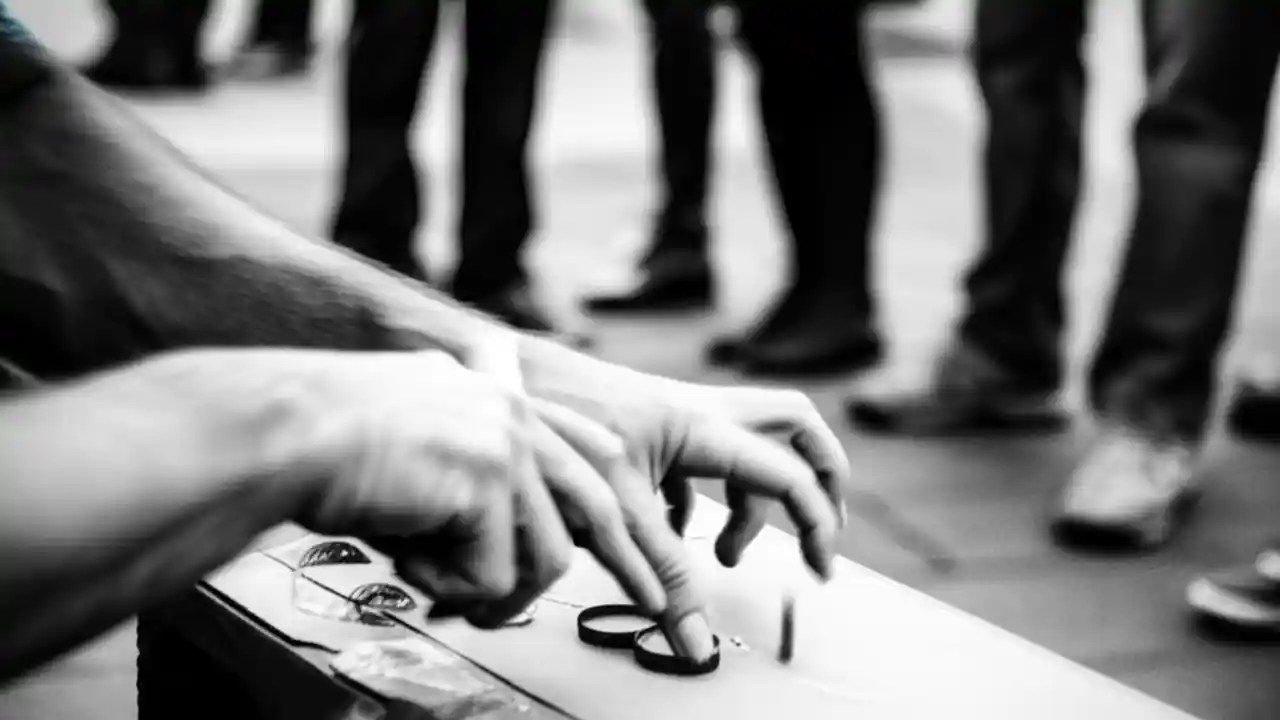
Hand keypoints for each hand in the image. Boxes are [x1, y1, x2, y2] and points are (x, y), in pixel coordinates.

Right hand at [263, 349, 663, 625]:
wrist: (283, 429)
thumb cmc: (321, 442)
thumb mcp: (412, 445)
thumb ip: (461, 475)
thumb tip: (492, 548)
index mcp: (494, 396)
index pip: (580, 446)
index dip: (612, 502)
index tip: (642, 538)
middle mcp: (510, 412)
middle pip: (597, 501)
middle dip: (630, 562)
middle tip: (656, 604)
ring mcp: (504, 444)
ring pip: (546, 557)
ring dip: (491, 592)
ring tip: (442, 588)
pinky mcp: (487, 482)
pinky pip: (493, 575)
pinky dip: (448, 588)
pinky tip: (407, 562)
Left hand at [521, 341, 847, 660]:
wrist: (508, 377)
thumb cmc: (557, 431)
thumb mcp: (616, 515)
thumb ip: (664, 578)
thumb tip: (696, 641)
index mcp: (706, 429)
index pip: (789, 474)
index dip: (816, 525)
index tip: (819, 571)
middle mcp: (703, 411)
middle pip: (797, 426)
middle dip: (821, 476)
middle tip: (820, 528)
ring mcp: (679, 413)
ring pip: (748, 446)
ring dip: (751, 503)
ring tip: (727, 554)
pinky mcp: (653, 425)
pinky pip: (702, 459)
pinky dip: (702, 499)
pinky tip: (671, 530)